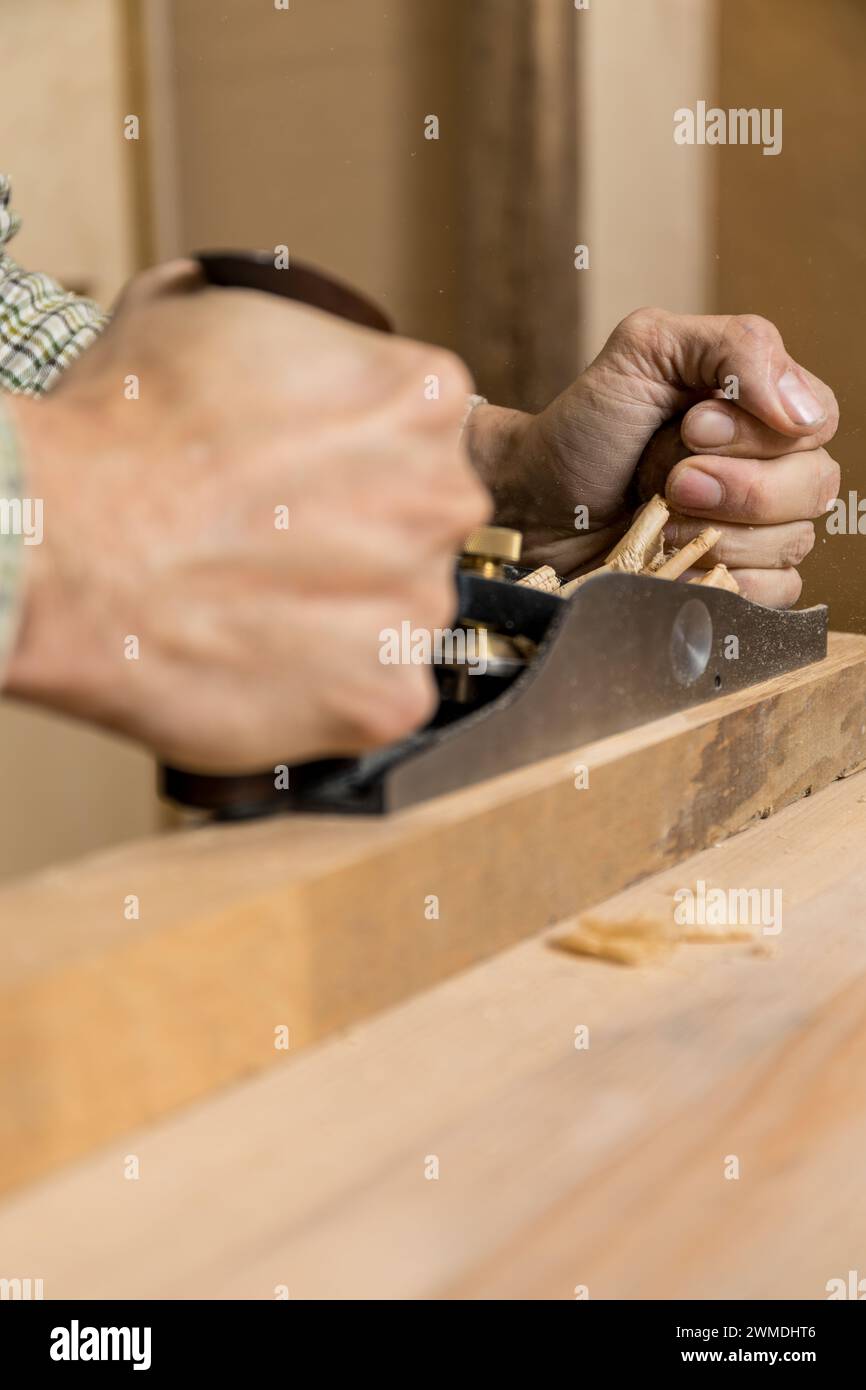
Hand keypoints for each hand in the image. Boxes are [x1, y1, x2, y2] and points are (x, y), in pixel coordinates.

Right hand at [4, 262, 488, 770]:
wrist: (62, 546)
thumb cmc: (118, 433)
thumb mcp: (199, 316)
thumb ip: (276, 326)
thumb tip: (255, 318)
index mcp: (423, 397)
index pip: (420, 438)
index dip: (350, 462)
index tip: (300, 484)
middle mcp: (444, 498)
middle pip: (418, 529)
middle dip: (357, 540)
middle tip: (273, 547)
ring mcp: (423, 603)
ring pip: (400, 616)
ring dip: (343, 617)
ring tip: (255, 607)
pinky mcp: (390, 696)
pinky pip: (381, 697)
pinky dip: (331, 691)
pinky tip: (266, 661)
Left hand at [467, 309, 838, 605]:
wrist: (533, 503)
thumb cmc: (586, 428)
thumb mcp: (646, 350)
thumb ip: (734, 347)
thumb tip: (801, 409)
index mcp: (762, 409)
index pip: (816, 423)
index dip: (756, 434)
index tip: (689, 428)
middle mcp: (771, 470)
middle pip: (814, 487)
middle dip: (732, 487)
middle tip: (667, 482)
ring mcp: (757, 533)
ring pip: (791, 542)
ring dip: (713, 533)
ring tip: (657, 518)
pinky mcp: (735, 585)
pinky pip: (772, 594)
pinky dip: (720, 579)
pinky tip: (675, 560)